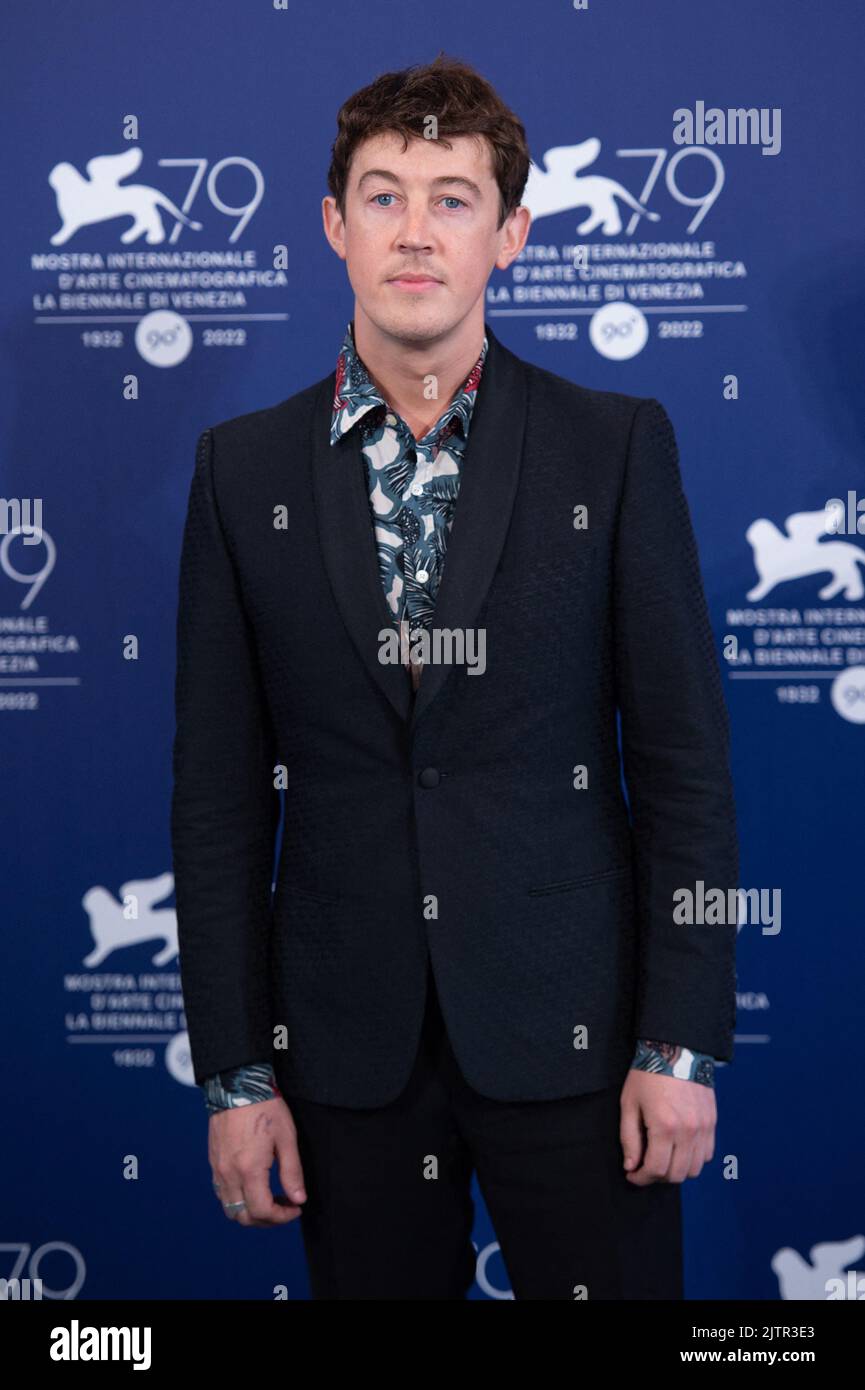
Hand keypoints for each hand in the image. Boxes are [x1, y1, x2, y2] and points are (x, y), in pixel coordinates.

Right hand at [208, 1096, 306, 1226]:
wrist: (237, 1085)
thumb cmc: (265, 1107)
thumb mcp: (286, 1138)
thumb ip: (292, 1172)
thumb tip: (298, 1199)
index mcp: (249, 1169)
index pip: (262, 1211)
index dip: (282, 1217)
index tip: (295, 1208)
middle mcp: (229, 1174)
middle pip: (243, 1217)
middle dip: (266, 1220)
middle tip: (284, 1207)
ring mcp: (218, 1169)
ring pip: (230, 1209)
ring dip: (250, 1212)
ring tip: (270, 1198)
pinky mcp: (213, 1162)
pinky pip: (222, 1193)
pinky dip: (238, 1199)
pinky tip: (253, 1185)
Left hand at [619, 1068, 715, 1185]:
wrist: (675, 1049)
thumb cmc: (647, 1075)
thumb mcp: (629, 1104)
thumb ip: (629, 1139)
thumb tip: (631, 1166)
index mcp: (665, 1126)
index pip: (656, 1170)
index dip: (641, 1178)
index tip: (632, 1174)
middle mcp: (688, 1131)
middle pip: (677, 1174)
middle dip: (657, 1176)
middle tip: (645, 1166)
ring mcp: (703, 1127)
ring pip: (695, 1168)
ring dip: (677, 1170)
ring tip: (663, 1158)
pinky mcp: (712, 1122)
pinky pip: (707, 1154)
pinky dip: (694, 1158)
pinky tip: (679, 1148)